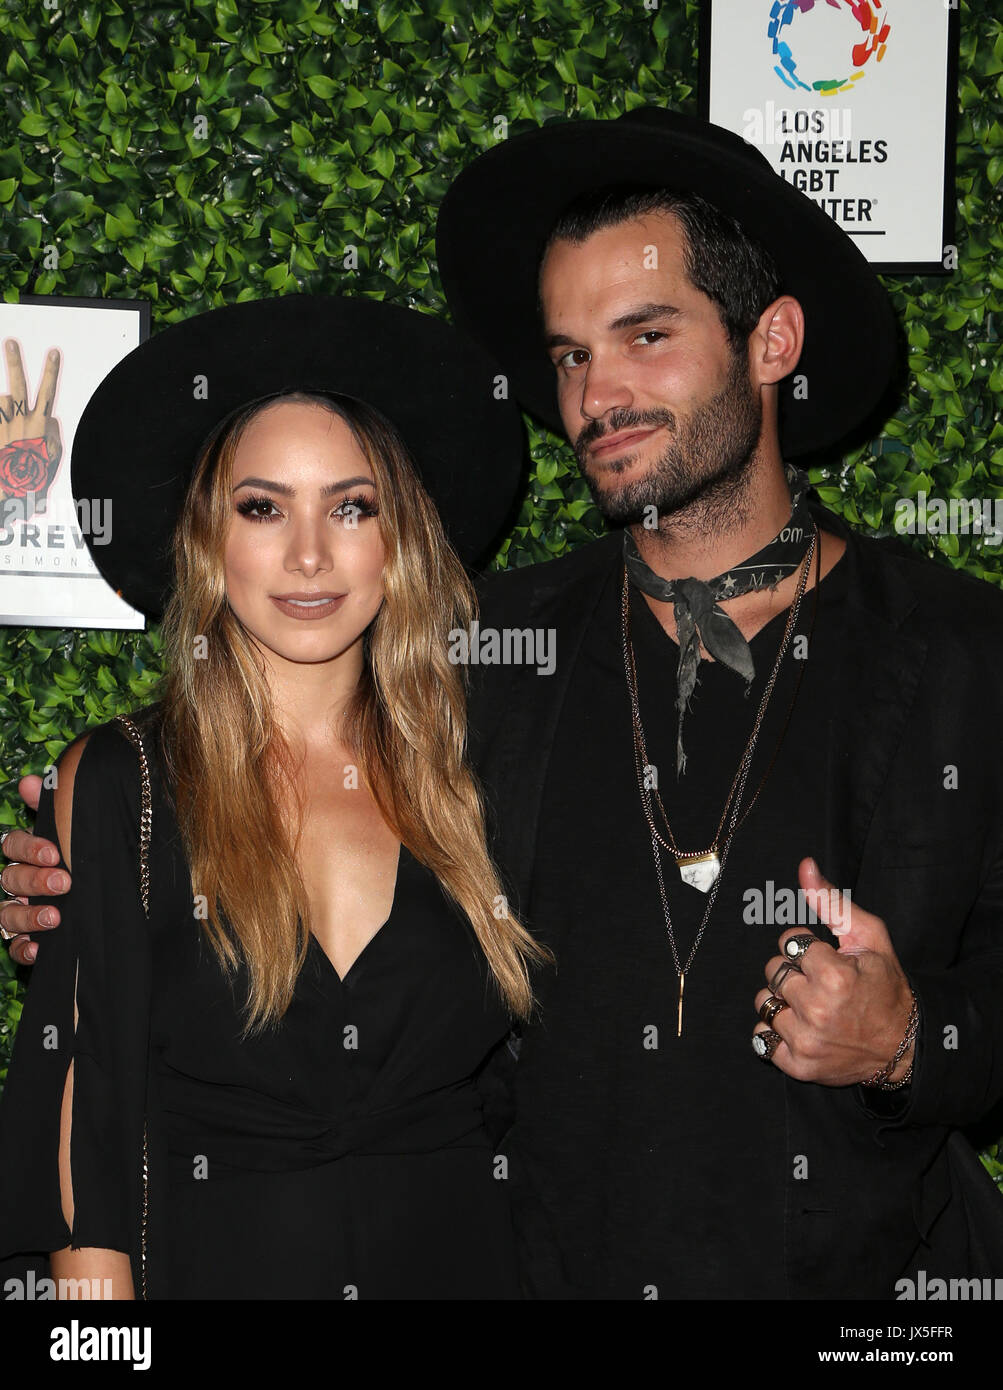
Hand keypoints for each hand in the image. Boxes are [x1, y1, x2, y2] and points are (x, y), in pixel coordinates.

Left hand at [0, 340, 61, 519]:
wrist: (13, 490)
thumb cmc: (36, 474)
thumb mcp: (53, 455)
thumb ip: (52, 432)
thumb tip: (49, 418)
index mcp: (39, 424)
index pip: (48, 391)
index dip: (51, 370)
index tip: (53, 352)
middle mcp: (20, 420)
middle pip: (18, 384)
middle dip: (15, 362)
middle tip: (10, 342)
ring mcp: (3, 424)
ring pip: (2, 401)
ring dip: (6, 406)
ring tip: (13, 428)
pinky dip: (0, 412)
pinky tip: (7, 434)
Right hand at [0, 781, 69, 965]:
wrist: (110, 895)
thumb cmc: (86, 856)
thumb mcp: (75, 833)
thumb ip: (53, 808)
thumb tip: (30, 780)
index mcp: (28, 853)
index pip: (11, 844)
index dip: (28, 848)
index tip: (54, 852)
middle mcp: (18, 881)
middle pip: (9, 878)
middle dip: (35, 880)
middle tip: (64, 882)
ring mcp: (19, 911)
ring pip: (6, 914)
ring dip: (28, 916)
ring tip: (55, 917)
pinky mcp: (27, 939)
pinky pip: (14, 946)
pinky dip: (23, 948)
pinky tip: (39, 948)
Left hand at [752, 857, 914, 1086]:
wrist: (903, 1045)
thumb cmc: (885, 986)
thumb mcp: (868, 937)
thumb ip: (832, 901)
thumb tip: (804, 866)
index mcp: (835, 976)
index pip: (788, 943)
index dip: (805, 948)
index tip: (824, 959)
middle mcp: (817, 1011)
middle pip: (773, 971)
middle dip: (792, 972)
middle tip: (819, 983)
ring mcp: (806, 1042)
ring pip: (764, 1003)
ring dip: (782, 1001)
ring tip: (810, 1005)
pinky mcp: (798, 1066)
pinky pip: (761, 1038)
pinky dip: (775, 1032)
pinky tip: (801, 1027)